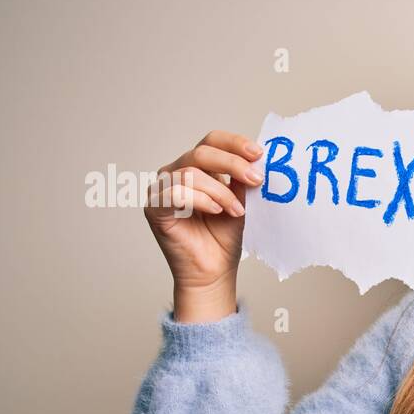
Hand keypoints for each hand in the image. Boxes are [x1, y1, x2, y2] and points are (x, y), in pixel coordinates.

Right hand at [144, 130, 262, 320]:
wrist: (213, 272)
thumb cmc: (223, 239)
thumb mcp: (240, 202)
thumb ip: (242, 180)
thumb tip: (255, 159)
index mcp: (197, 167)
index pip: (211, 141)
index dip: (234, 143)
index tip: (258, 154)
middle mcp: (176, 173)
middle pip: (201, 152)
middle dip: (233, 164)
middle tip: (256, 180)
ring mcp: (162, 189)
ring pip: (191, 172)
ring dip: (221, 192)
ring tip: (236, 212)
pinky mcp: (154, 208)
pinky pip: (176, 192)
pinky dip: (201, 200)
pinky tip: (216, 211)